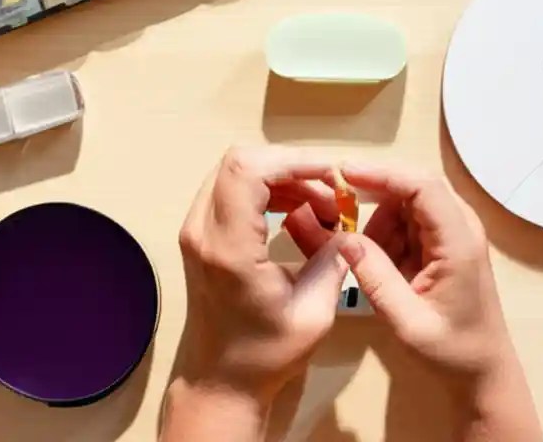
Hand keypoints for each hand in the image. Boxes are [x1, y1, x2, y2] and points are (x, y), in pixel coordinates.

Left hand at [167, 147, 345, 437]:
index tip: (332, 176)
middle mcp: (202, 232)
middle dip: (293, 167)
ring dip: (282, 178)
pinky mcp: (200, 234)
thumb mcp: (315, 314)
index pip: (248, 170)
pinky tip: (296, 214)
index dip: (295, 160)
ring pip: (236, 170)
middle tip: (330, 195)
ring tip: (320, 207)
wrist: (218, 381)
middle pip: (241, 160)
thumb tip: (347, 229)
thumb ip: (333, 262)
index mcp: (230, 250)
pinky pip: (231, 189)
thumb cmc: (264, 355)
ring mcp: (195, 231)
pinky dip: (268, 190)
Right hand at [336, 164, 542, 441]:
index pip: (421, 185)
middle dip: (373, 194)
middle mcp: (461, 227)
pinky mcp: (444, 244)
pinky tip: (380, 268)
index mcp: (458, 241)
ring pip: (406, 205)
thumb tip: (343, 239)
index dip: (382, 173)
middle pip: (413, 186)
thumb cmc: (451, 350)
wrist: (482, 370)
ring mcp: (454, 233)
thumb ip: (375, 278)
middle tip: (336, 210)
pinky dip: (387, 238)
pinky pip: (409, 224)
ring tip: (366, 262)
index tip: (343, 174)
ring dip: (379, 224)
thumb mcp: (407, 321)